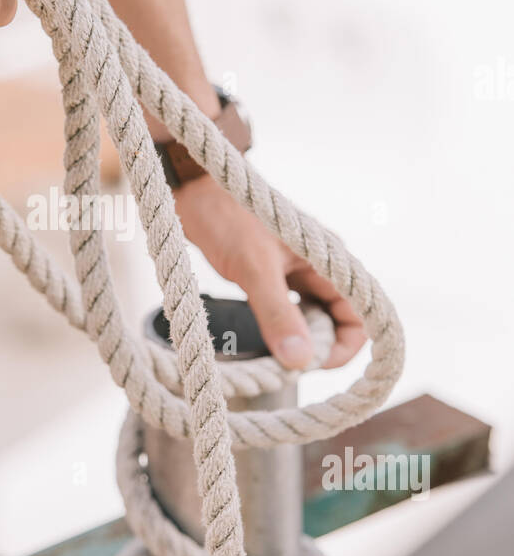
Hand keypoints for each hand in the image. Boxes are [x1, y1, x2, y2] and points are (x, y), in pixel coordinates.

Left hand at [173, 173, 365, 369]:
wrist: (194, 192)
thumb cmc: (227, 220)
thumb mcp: (253, 269)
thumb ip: (277, 313)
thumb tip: (301, 361)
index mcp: (331, 260)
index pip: (362, 316)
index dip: (343, 348)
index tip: (309, 363)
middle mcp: (323, 268)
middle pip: (338, 323)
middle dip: (317, 347)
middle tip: (281, 360)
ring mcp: (301, 273)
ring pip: (313, 320)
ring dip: (297, 340)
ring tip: (270, 350)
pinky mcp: (278, 277)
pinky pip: (292, 312)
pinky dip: (281, 329)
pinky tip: (260, 336)